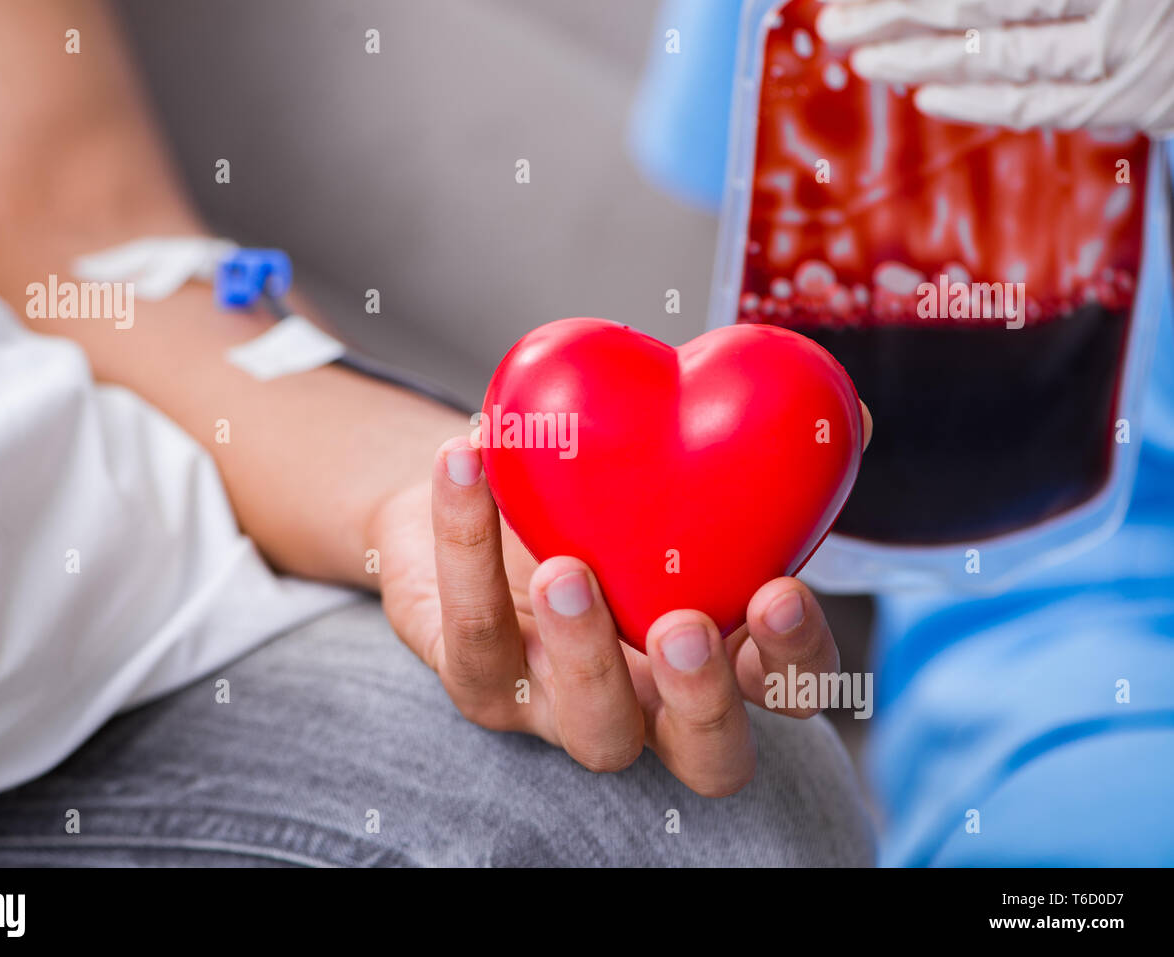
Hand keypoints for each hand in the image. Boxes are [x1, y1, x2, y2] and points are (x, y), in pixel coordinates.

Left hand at [371, 418, 868, 796]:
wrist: (470, 480)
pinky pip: (473, 627)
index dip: (793, 657)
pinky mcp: (479, 678)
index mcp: (718, 651)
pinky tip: (469, 457)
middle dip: (704, 701)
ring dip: (585, 652)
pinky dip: (467, 538)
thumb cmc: (595, 484)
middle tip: (684, 627)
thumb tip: (833, 422)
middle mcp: (651, 700)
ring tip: (570, 568)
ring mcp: (563, 704)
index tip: (778, 591)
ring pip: (589, 724)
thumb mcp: (670, 461)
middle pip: (704, 754)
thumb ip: (754, 446)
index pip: (784, 688)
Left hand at [817, 0, 1173, 137]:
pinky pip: (1037, 105)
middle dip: (893, 15)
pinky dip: (975, 102)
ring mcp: (1123, 51)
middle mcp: (1114, 0)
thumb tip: (940, 2)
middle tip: (836, 24)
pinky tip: (924, 98)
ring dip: (919, 62)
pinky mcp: (1129, 101)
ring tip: (863, 60)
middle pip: (976, 2)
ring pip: (999, 58)